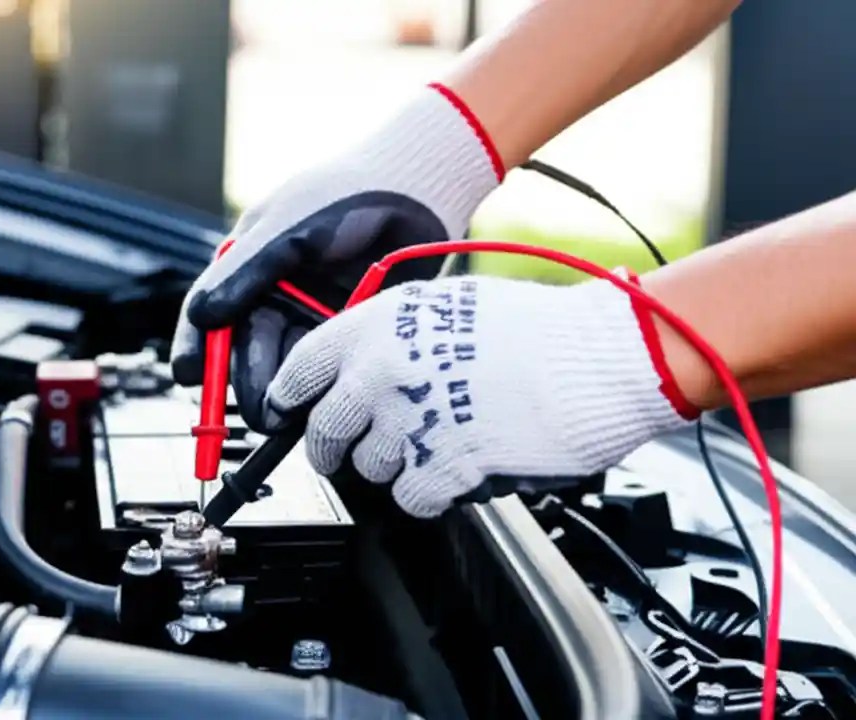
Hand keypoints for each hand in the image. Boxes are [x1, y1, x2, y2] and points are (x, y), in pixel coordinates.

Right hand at [170, 84, 503, 431]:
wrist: (416, 190)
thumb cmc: (345, 194)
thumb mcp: (285, 229)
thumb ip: (244, 273)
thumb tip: (202, 317)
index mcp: (245, 265)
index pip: (208, 312)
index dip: (196, 348)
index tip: (189, 377)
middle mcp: (272, 293)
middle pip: (246, 350)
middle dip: (248, 382)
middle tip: (261, 412)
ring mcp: (307, 313)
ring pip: (284, 363)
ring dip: (286, 390)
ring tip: (293, 413)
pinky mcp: (343, 329)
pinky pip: (324, 363)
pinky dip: (320, 383)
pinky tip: (324, 399)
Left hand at [264, 275, 697, 517]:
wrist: (598, 357)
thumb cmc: (540, 329)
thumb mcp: (448, 308)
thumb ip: (394, 338)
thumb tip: (362, 368)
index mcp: (378, 325)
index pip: (301, 369)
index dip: (289, 397)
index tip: (287, 412)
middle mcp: (381, 371)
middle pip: (325, 432)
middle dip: (333, 449)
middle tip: (348, 453)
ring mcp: (408, 421)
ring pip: (369, 469)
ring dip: (397, 467)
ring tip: (437, 445)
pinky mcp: (442, 465)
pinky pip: (411, 498)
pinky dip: (431, 494)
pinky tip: (458, 470)